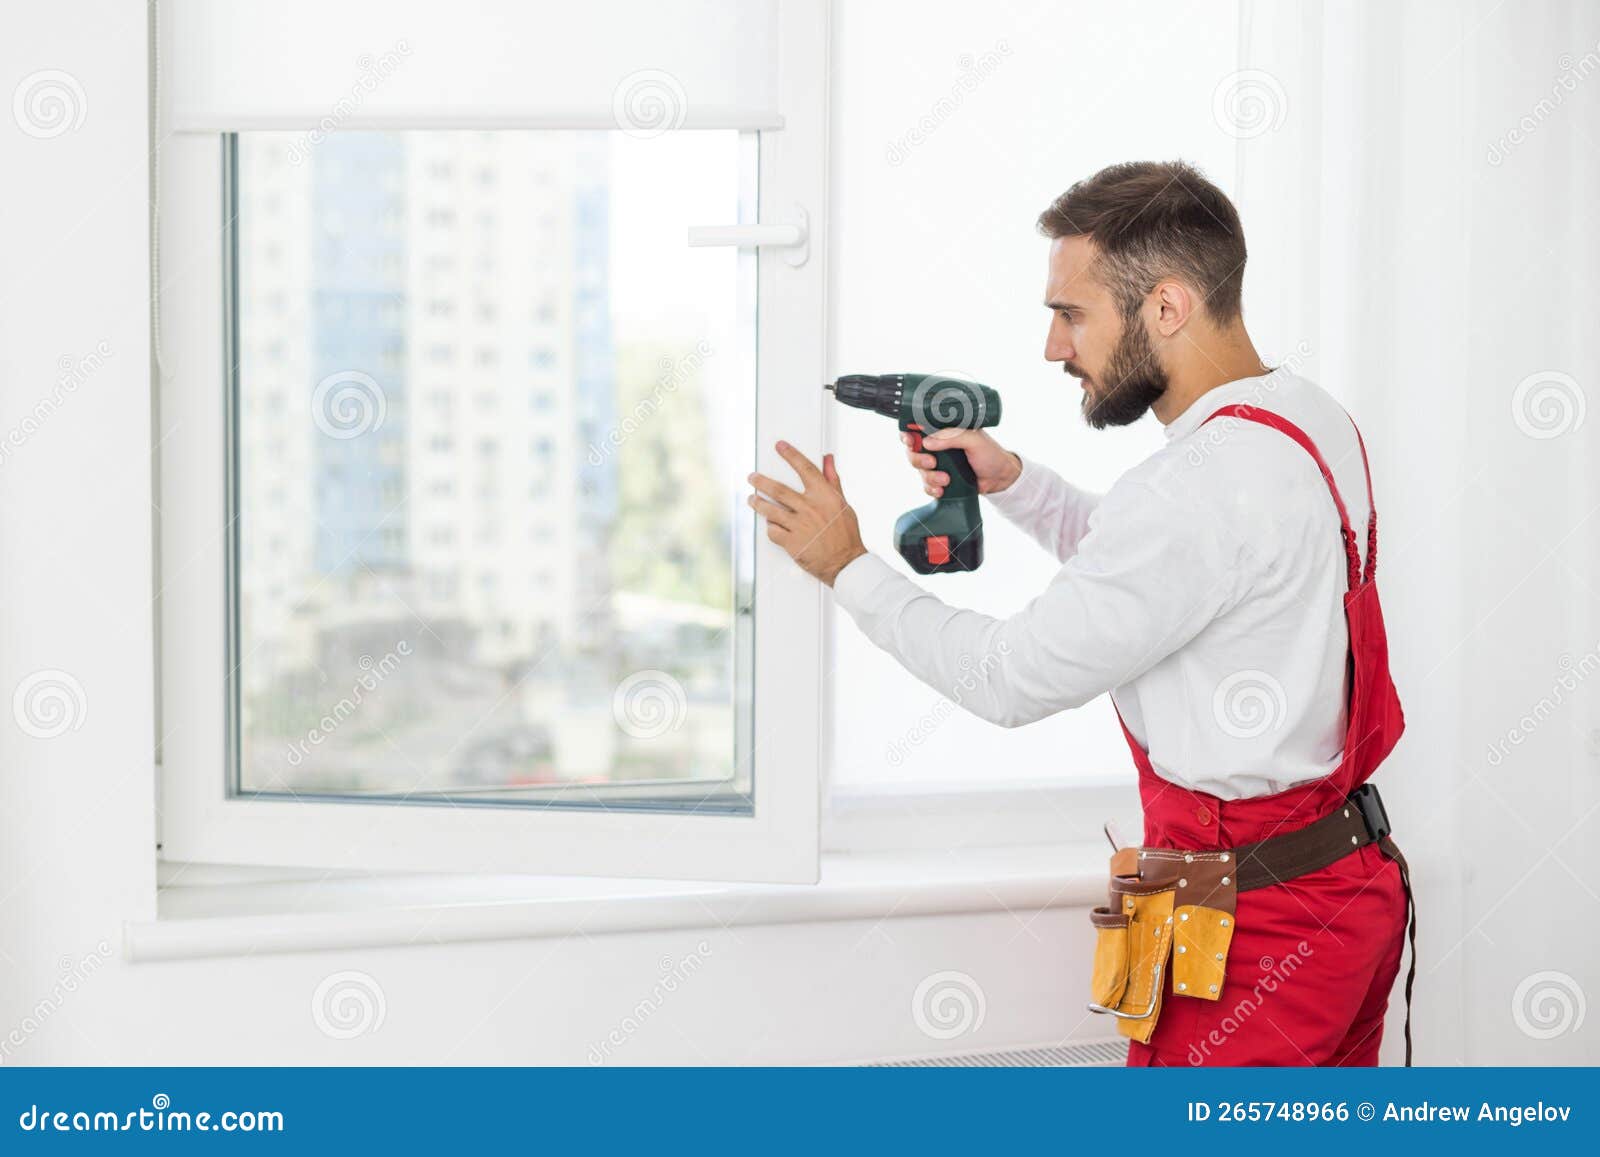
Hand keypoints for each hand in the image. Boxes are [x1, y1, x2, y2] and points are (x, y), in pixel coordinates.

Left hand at [747, 441, 866, 586]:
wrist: (846, 564)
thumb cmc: (846, 535)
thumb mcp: (842, 504)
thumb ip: (832, 481)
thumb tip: (828, 460)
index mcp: (824, 496)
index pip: (805, 469)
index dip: (791, 455)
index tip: (780, 446)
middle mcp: (810, 508)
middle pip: (778, 489)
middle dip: (761, 481)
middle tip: (752, 477)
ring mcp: (799, 525)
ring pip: (770, 510)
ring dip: (757, 503)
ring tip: (752, 499)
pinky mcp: (792, 543)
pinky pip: (772, 531)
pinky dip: (769, 526)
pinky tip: (769, 524)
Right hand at [902, 427, 1021, 497]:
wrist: (1000, 478)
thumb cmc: (990, 453)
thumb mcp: (973, 439)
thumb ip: (952, 436)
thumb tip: (927, 442)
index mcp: (943, 431)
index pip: (916, 428)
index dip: (907, 434)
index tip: (910, 441)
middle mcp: (937, 446)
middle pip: (912, 451)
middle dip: (918, 459)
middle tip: (932, 463)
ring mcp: (938, 464)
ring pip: (918, 470)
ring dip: (929, 477)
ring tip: (946, 480)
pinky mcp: (940, 480)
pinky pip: (926, 485)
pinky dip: (931, 489)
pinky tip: (942, 490)